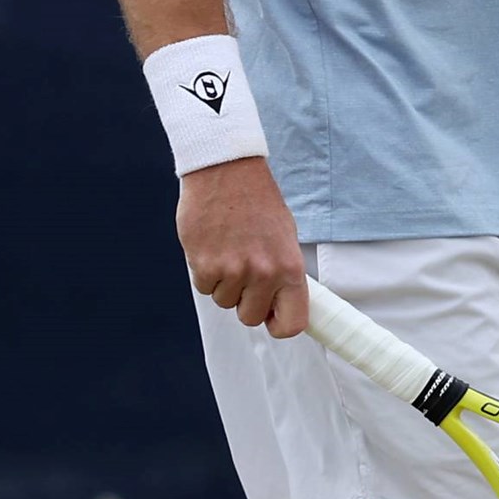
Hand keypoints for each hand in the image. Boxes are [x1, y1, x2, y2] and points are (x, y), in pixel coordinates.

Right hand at [178, 156, 308, 335]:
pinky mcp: (205, 265)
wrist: (227, 173)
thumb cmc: (259, 202)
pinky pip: (205, 288)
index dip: (280, 325)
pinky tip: (213, 248)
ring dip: (225, 284)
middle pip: (251, 317)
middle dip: (246, 302)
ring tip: (230, 252)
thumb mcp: (286, 237)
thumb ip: (283, 273)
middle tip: (245, 275)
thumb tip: (279, 304)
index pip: (293, 322)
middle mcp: (264, 274)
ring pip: (225, 302)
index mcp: (290, 267)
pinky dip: (206, 273)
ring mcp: (233, 271)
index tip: (272, 318)